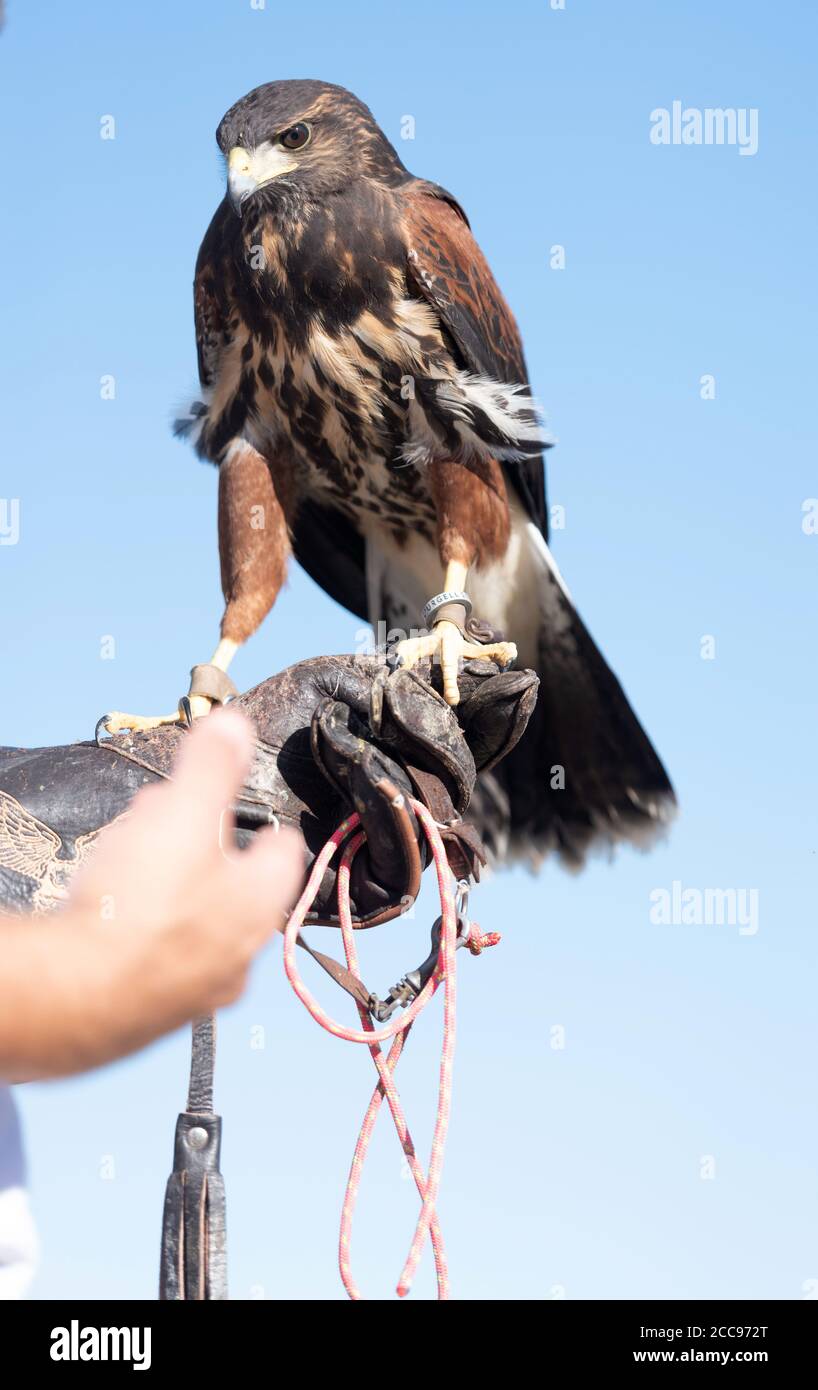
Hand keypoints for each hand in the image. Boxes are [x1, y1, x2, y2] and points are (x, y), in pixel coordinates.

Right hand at [0, 711, 302, 1079]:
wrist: (79, 996)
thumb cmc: (142, 905)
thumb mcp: (183, 813)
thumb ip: (212, 765)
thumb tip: (236, 724)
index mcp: (262, 900)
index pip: (284, 852)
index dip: (260, 823)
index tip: (235, 807)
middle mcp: (241, 952)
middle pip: (238, 889)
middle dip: (208, 852)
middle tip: (173, 824)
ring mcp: (198, 989)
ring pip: (199, 926)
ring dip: (176, 891)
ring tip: (138, 860)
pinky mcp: (154, 1012)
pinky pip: (159, 959)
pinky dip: (145, 931)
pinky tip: (113, 916)